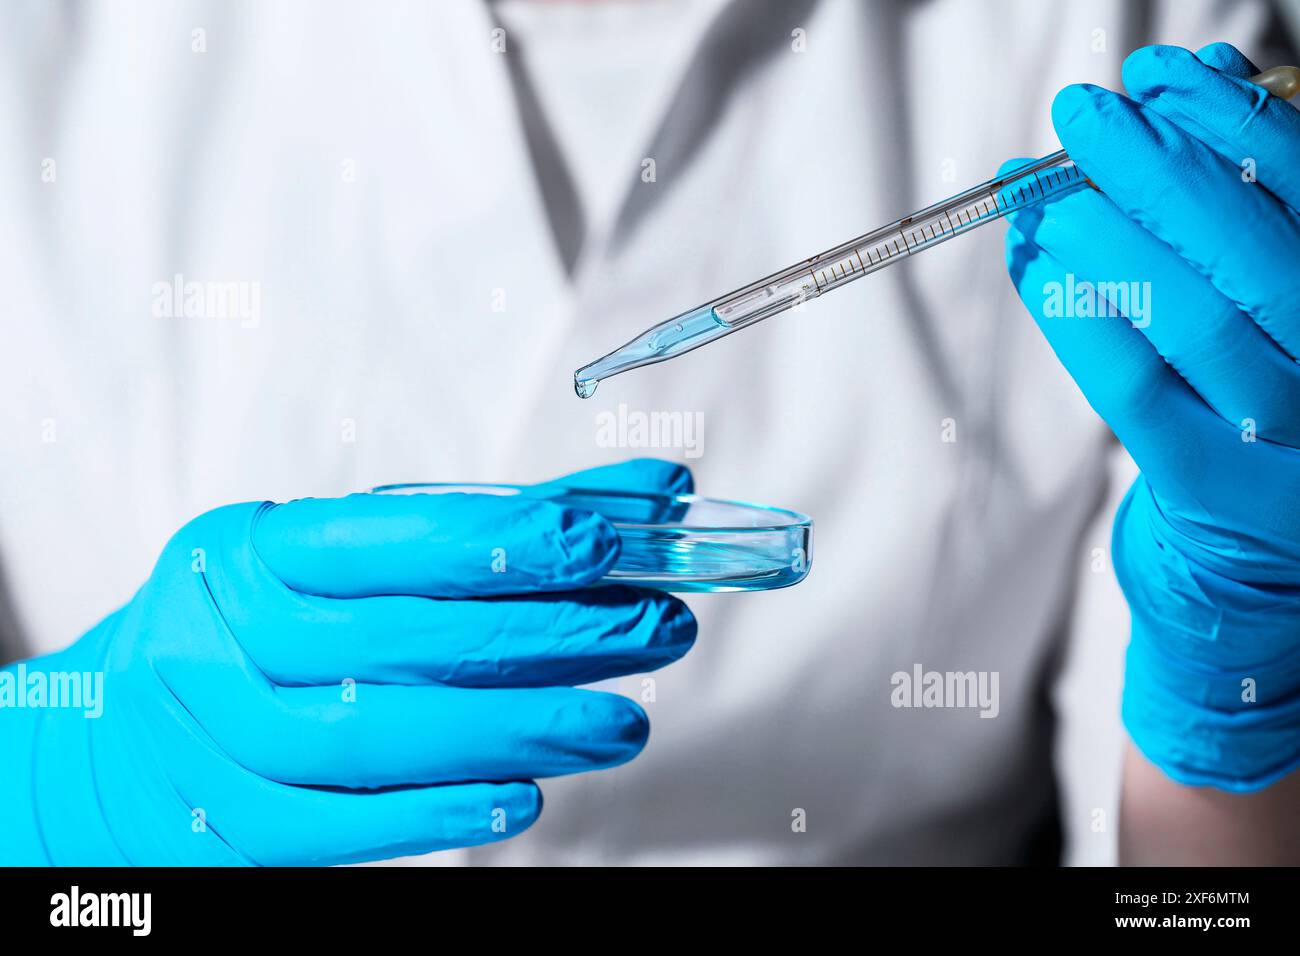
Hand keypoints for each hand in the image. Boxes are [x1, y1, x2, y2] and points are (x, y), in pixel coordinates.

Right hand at [0, 460, 696, 863]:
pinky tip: (524, 798)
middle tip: (658, 626)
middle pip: (414, 636)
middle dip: (557, 633)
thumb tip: (610, 512)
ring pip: (384, 732)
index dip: (523, 535)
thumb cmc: (249, 626)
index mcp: (258, 549)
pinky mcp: (229, 819)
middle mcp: (229, 635)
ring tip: (620, 721)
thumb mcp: (323, 558)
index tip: (619, 532)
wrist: (114, 729)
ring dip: (521, 729)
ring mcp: (220, 734)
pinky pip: (340, 822)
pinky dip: (438, 811)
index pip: (406, 538)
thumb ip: (452, 542)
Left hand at [1002, 44, 1299, 789]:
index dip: (1231, 122)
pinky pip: (1131, 385)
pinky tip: (1036, 263)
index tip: (1158, 77)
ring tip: (1041, 189)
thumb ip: (1261, 194)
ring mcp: (1284, 435)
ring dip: (1101, 236)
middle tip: (1079, 115)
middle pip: (1247, 249)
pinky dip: (1075, 313)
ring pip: (1189, 316)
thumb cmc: (1281, 389)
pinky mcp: (1209, 483)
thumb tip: (1199, 82)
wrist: (1278, 549)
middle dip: (1152, 167)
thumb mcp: (1290, 288)